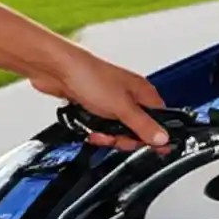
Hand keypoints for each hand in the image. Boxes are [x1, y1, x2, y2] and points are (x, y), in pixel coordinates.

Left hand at [29, 46, 168, 151]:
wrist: (55, 69)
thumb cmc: (89, 76)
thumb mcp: (122, 107)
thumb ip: (143, 125)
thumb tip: (163, 138)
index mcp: (142, 92)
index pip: (159, 119)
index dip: (155, 136)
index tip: (152, 148)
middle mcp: (128, 97)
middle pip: (137, 130)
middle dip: (125, 138)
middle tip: (117, 137)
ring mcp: (110, 102)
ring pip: (117, 131)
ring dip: (107, 136)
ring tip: (98, 131)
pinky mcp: (93, 107)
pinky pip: (100, 128)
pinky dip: (94, 131)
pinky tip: (88, 128)